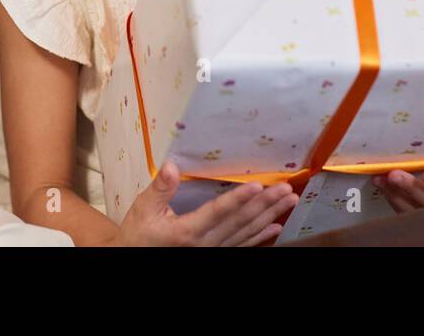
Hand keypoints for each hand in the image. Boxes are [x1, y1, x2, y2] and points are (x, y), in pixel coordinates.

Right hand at [112, 160, 298, 246]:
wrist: (134, 258)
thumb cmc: (137, 234)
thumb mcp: (143, 209)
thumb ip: (160, 189)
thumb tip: (171, 166)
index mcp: (187, 231)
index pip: (218, 212)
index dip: (238, 199)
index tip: (258, 186)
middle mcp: (204, 245)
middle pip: (239, 222)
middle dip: (265, 205)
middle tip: (286, 189)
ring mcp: (211, 252)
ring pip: (246, 234)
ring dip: (269, 217)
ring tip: (289, 201)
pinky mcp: (214, 254)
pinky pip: (242, 246)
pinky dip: (260, 237)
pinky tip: (276, 227)